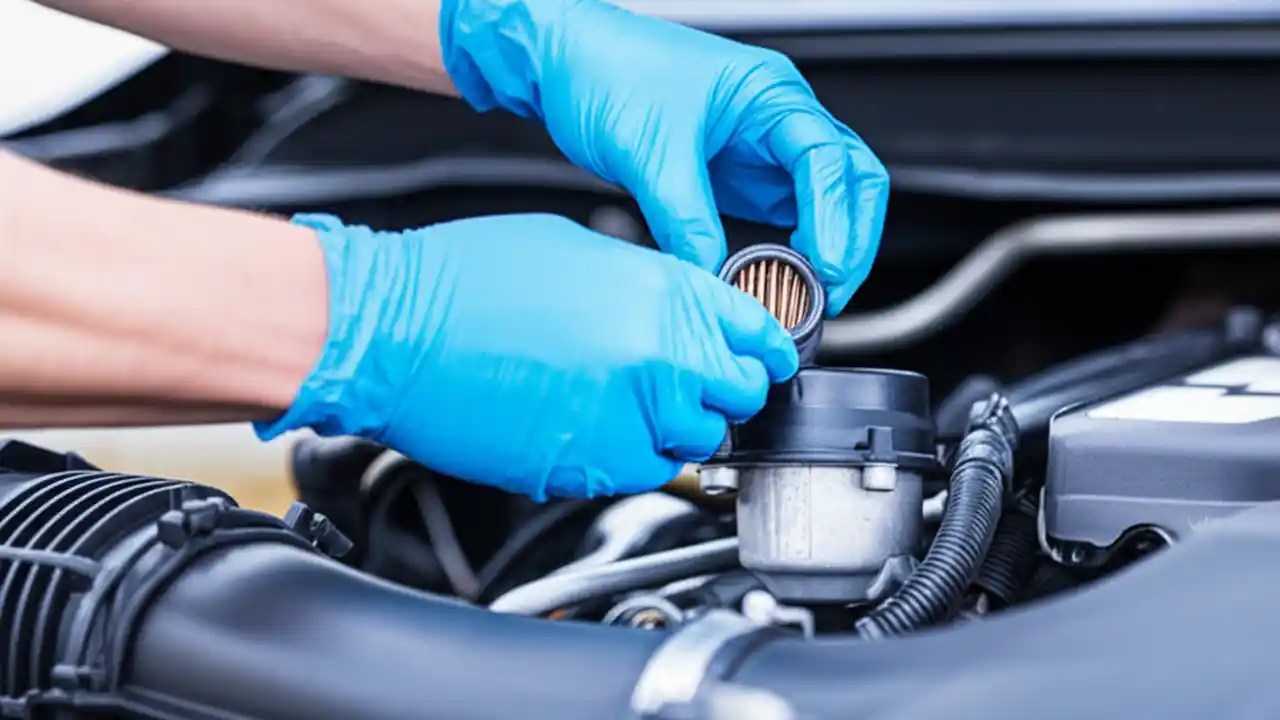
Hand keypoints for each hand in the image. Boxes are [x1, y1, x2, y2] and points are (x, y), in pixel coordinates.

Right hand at [258, 214, 797, 499]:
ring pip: (698, 443)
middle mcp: (660, 356)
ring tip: (623, 404)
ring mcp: (629, 418)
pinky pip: (645, 472)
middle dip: (718, 391)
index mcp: (663, 292)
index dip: (760, 351)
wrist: (392, 333)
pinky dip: (632, 457)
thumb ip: (649, 286)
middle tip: (680, 384)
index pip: (759, 334)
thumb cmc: (464, 281)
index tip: (755, 360)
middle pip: (739, 395)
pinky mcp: (590, 466)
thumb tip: (682, 313)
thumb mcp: (579, 249)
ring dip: (674, 429)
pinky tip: (591, 426)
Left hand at [440, 0, 888, 314]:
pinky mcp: (737, 175)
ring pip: (823, 201)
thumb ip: (685, 219)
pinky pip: (782, 216)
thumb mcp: (649, 153)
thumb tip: (710, 276)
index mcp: (769, 93)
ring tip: (806, 295)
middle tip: (830, 293)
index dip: (835, 220)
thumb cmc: (606, 68)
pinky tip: (774, 278)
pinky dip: (788, 250)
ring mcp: (760, 148)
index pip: (830, 160)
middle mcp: (775, 118)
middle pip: (849, 180)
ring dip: (825, 247)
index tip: (824, 269)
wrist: (562, 60)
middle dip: (849, 238)